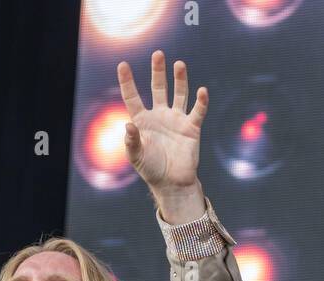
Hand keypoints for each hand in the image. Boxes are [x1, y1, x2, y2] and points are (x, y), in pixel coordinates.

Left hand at [117, 50, 207, 222]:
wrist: (172, 183)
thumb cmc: (151, 169)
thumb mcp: (136, 156)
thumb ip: (131, 141)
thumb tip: (128, 125)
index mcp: (142, 121)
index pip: (133, 97)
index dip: (127, 82)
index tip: (123, 65)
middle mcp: (159, 116)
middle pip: (158, 88)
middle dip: (158, 71)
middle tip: (158, 54)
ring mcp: (176, 119)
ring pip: (179, 94)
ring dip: (179, 79)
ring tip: (179, 64)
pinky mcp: (192, 127)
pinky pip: (197, 111)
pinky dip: (200, 101)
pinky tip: (201, 91)